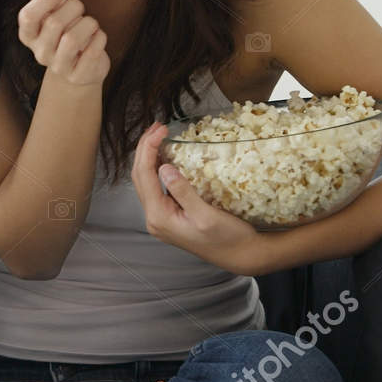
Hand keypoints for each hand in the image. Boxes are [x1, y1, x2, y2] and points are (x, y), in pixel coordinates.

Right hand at [18, 0, 108, 87]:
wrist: (79, 69)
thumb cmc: (65, 35)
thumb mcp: (52, 15)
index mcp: (29, 36)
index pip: (27, 16)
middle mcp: (40, 53)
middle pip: (54, 23)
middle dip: (73, 7)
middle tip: (80, 7)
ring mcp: (58, 67)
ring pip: (72, 38)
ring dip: (88, 23)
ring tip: (90, 24)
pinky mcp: (78, 76)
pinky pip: (92, 51)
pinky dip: (99, 38)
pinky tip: (98, 37)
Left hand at [130, 122, 265, 274]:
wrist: (241, 256)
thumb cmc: (228, 238)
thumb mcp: (206, 215)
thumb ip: (183, 192)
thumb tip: (164, 167)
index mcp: (159, 217)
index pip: (144, 175)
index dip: (149, 149)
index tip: (161, 129)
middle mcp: (155, 218)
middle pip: (140, 176)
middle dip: (146, 148)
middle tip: (158, 126)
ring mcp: (161, 217)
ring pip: (146, 181)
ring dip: (150, 157)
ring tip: (159, 135)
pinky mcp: (171, 215)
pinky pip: (157, 187)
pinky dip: (158, 168)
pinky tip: (166, 156)